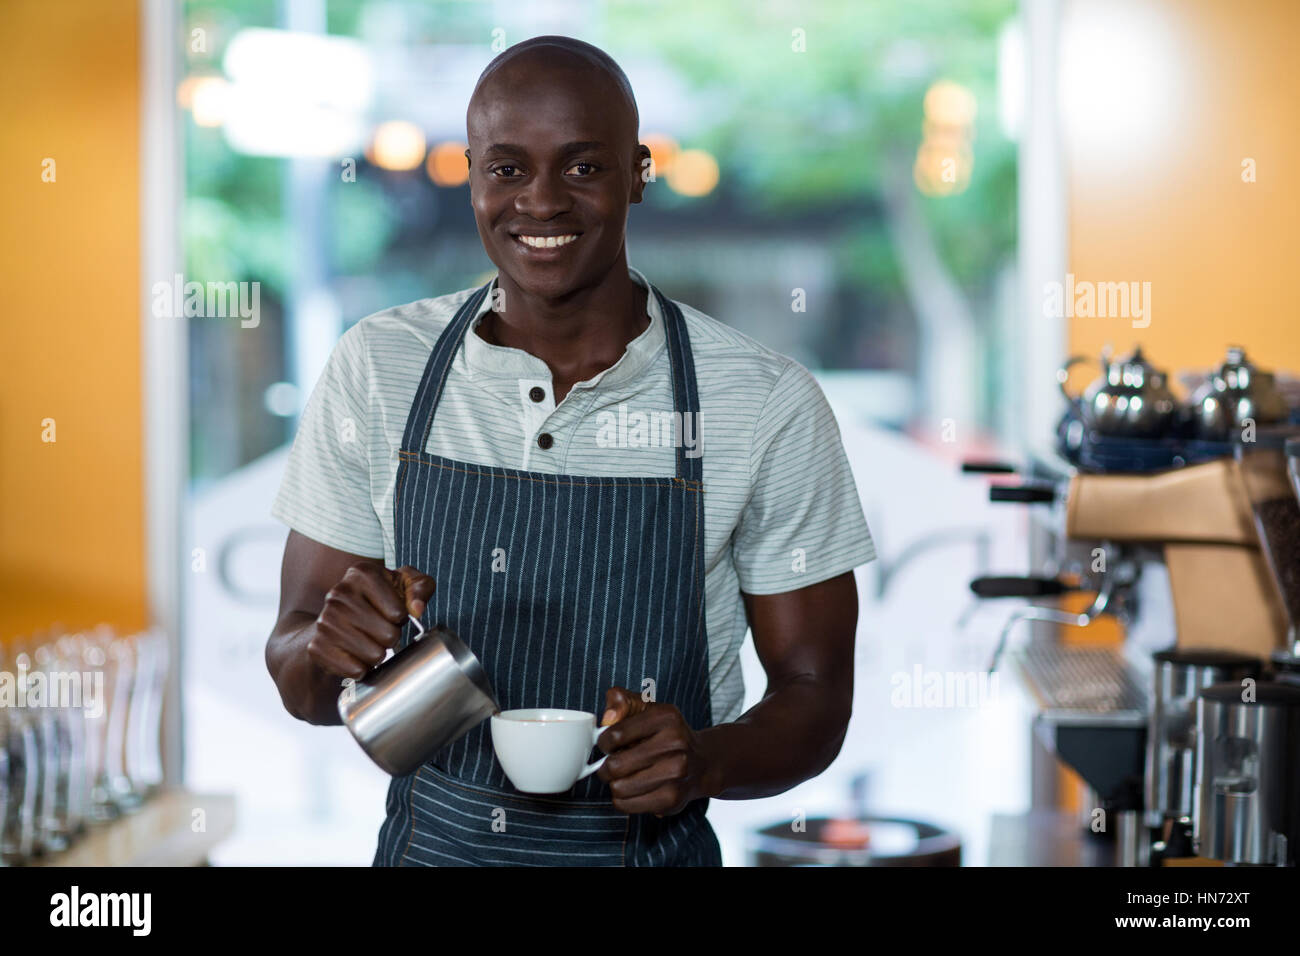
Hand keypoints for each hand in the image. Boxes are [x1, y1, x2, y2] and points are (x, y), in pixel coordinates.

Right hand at [307, 562, 434, 679]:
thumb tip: (417, 608)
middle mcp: (339, 593)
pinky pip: (356, 670)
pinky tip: (356, 656)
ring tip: (369, 641)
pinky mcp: (316, 647)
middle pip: (389, 635)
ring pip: (374, 655)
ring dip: (378, 654)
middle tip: (380, 630)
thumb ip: (421, 587)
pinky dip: (362, 669)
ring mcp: (324, 620)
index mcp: (362, 573)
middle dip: (391, 637)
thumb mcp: (404, 586)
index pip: (399, 612)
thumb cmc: (378, 601)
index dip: (401, 617)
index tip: (392, 612)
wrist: (334, 620)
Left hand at [596, 687, 714, 816]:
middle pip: (616, 765)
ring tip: (624, 777)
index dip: (604, 742)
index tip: (608, 745)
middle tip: (612, 764)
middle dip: (606, 767)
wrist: (702, 762)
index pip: (615, 734)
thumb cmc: (666, 734)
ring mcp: (676, 772)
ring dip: (615, 784)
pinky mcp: (672, 799)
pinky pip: (627, 805)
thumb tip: (607, 717)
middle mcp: (675, 744)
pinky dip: (623, 799)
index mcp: (666, 717)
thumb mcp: (647, 709)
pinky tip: (633, 789)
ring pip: (619, 787)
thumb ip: (622, 702)